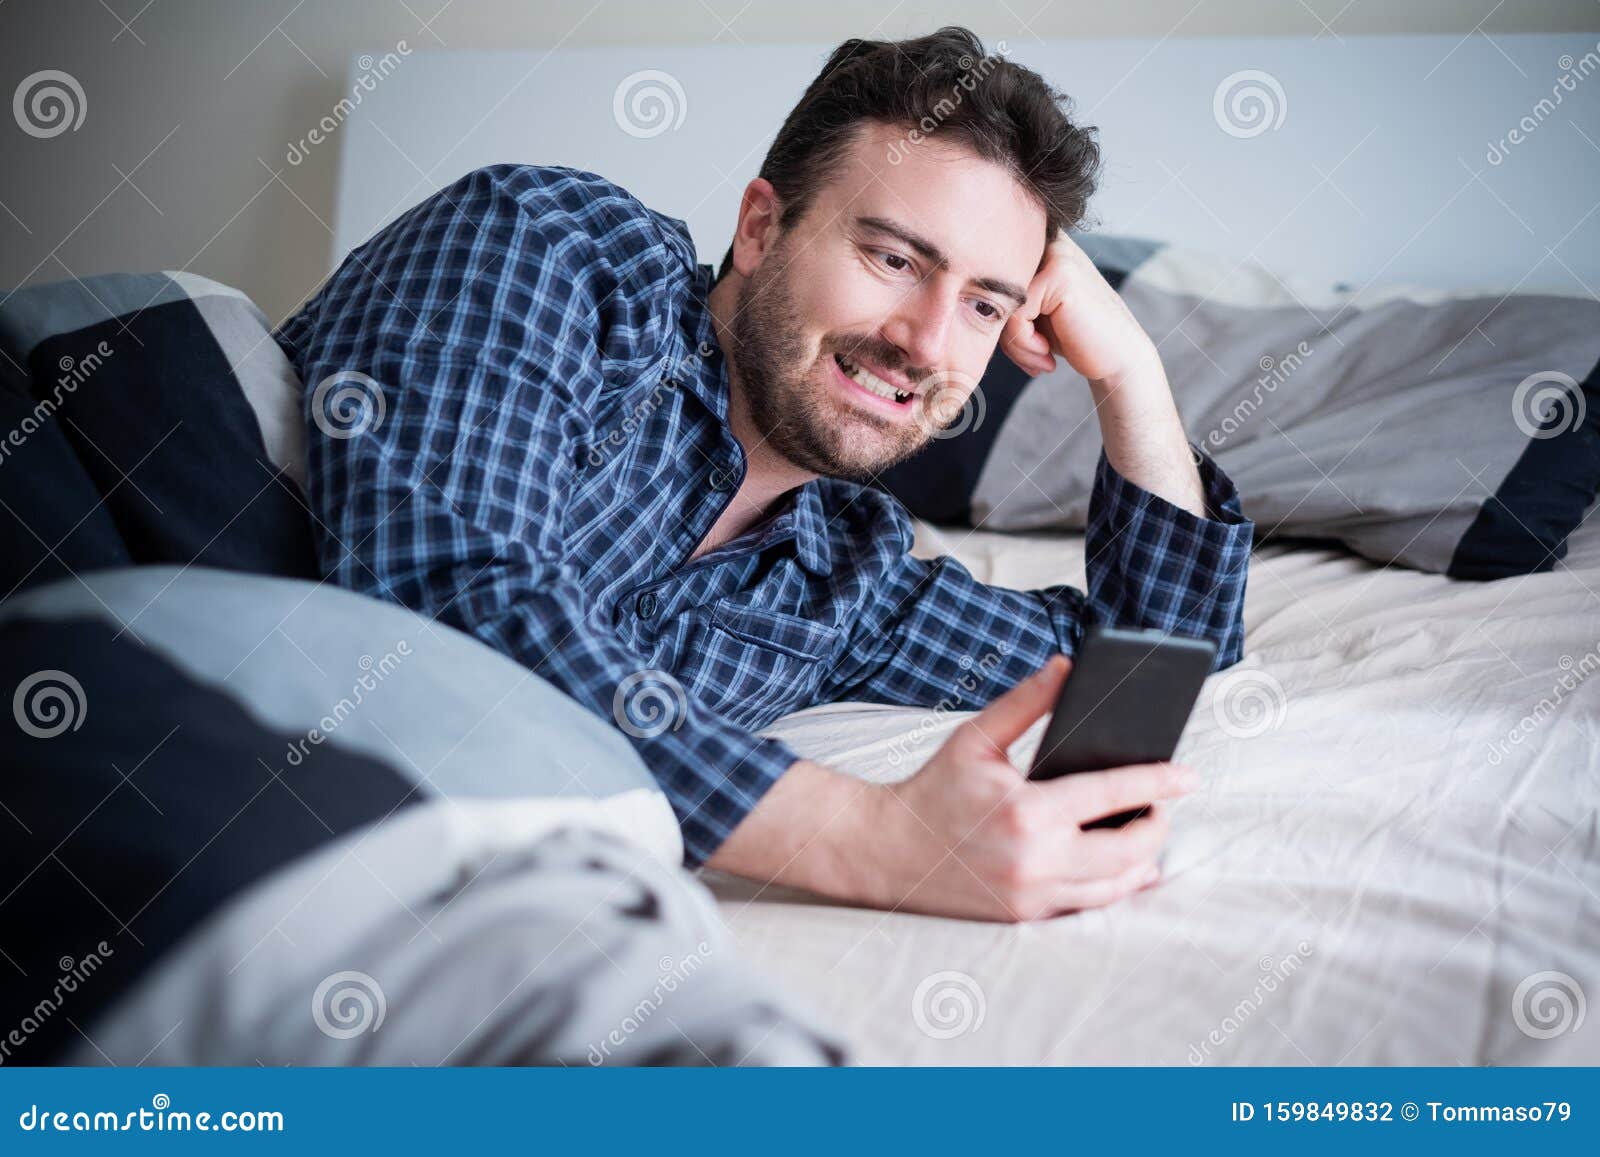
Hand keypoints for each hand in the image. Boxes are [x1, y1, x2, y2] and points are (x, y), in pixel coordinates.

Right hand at [857, 654, 1197, 921]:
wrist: (887, 851)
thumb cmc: (933, 789)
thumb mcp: (975, 737)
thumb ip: (1027, 702)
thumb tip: (1068, 667)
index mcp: (1027, 811)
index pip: (1113, 794)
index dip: (1158, 783)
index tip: (1188, 776)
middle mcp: (1035, 861)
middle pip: (1129, 850)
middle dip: (1156, 825)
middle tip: (1162, 805)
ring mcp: (1032, 897)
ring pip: (1117, 887)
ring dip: (1143, 861)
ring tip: (1148, 834)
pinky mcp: (1025, 918)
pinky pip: (1089, 908)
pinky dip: (1115, 888)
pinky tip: (1127, 871)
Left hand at [1000, 230, 1158, 384]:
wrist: (1117, 358)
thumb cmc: (1070, 337)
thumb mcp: (1029, 314)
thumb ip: (999, 298)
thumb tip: (952, 294)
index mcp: (1037, 246)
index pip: (986, 280)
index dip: (993, 318)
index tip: (1017, 347)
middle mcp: (1045, 242)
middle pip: (990, 290)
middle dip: (1004, 334)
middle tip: (1029, 358)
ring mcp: (1054, 255)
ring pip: (1000, 305)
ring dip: (1015, 344)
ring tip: (1040, 359)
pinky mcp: (1058, 275)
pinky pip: (1015, 316)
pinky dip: (1025, 345)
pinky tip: (1048, 356)